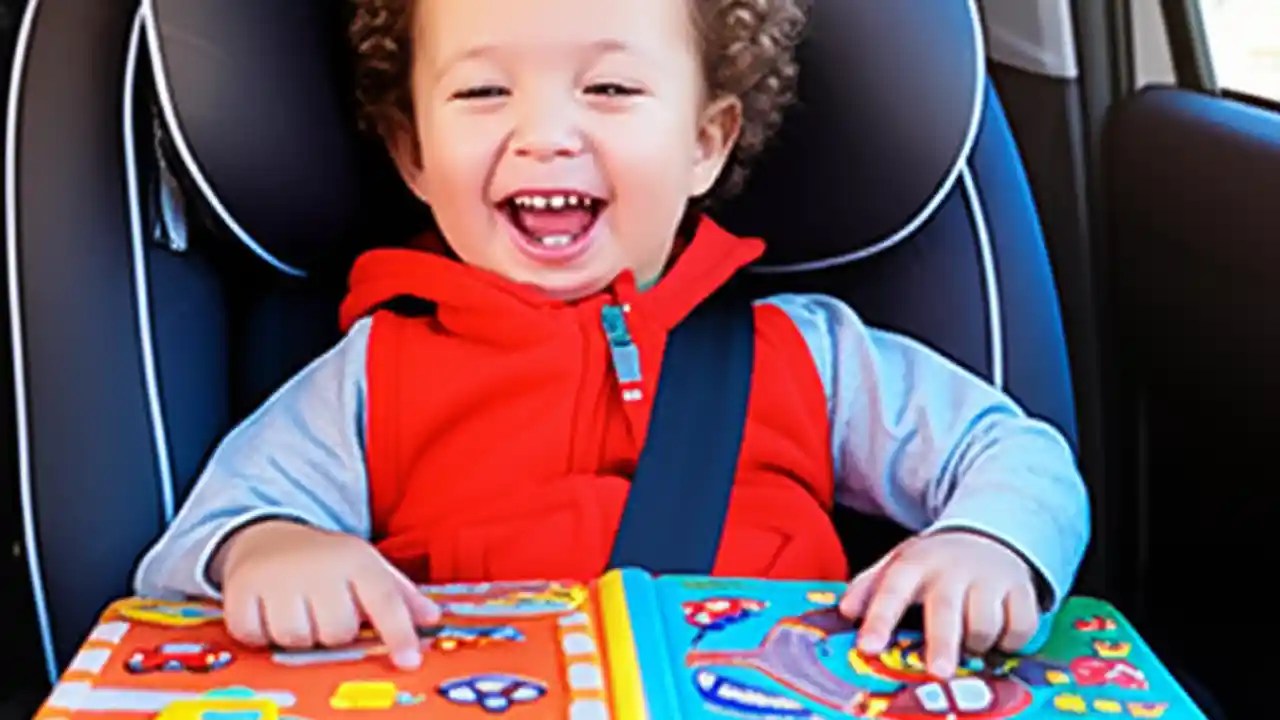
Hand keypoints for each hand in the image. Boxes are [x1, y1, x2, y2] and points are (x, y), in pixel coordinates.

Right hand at [211, 519, 440, 669]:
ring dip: (298, 635)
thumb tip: (433, 619)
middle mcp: (318, 566)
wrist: (268, 536)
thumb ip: (401, 596)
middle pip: (337, 632)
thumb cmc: (328, 562)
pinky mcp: (239, 590)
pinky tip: (268, 613)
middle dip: (333, 632)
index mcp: (357, 560)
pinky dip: (260, 633)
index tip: (410, 661)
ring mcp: (276, 577)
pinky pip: (255, 637)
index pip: (385, 600)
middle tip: (325, 612)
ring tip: (298, 611)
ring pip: (296, 639)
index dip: (400, 633)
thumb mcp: (368, 568)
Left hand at [838, 530, 1039, 677]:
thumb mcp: (898, 565)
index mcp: (915, 564)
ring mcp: (990, 578)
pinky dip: (1010, 641)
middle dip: (941, 644)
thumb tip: (845, 611)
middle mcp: (952, 569)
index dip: (879, 619)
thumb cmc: (934, 564)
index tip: (867, 647)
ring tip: (968, 641)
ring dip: (976, 645)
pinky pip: (1020, 628)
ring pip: (985, 626)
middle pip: (946, 611)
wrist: (987, 536)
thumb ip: (869, 587)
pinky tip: (999, 635)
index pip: (892, 589)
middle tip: (936, 674)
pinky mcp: (1022, 589)